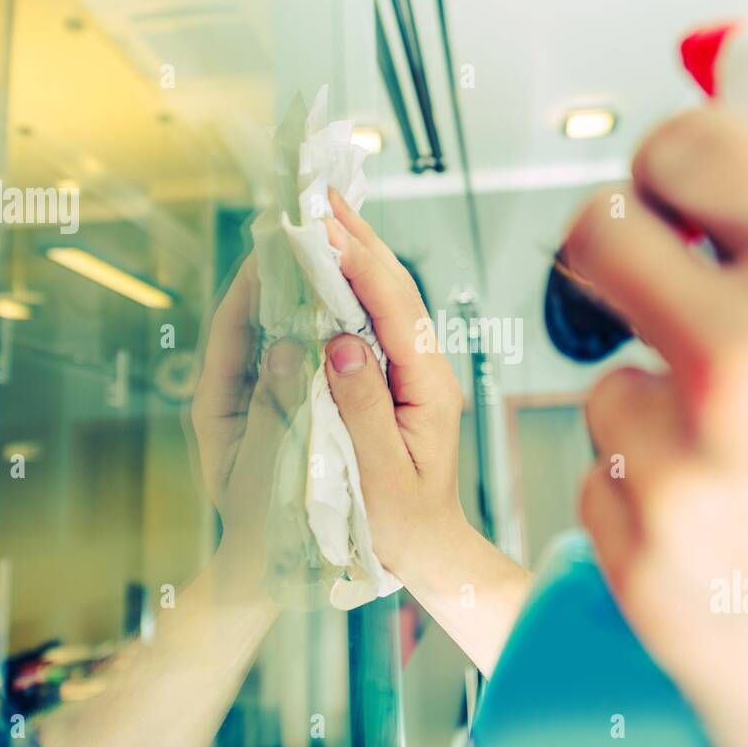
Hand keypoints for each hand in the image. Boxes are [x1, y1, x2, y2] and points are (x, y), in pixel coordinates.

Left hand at [190, 251, 309, 592]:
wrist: (272, 571)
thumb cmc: (265, 529)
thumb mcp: (267, 468)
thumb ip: (275, 409)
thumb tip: (288, 348)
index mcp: (216, 406)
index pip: (228, 330)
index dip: (250, 285)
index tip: (274, 245)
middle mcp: (235, 395)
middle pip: (254, 323)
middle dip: (280, 282)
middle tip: (310, 239)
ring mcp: (262, 401)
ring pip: (282, 338)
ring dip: (305, 303)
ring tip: (334, 264)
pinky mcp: (290, 412)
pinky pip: (305, 364)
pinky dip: (325, 338)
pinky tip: (351, 317)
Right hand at [319, 189, 466, 573]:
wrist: (428, 551)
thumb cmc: (401, 525)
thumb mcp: (378, 475)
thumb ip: (360, 407)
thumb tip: (339, 342)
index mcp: (428, 388)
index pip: (395, 309)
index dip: (358, 263)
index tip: (322, 225)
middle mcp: (428, 369)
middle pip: (396, 289)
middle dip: (359, 239)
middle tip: (318, 195)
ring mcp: (416, 371)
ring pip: (389, 299)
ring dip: (358, 254)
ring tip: (322, 215)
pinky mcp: (400, 380)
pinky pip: (378, 320)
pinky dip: (354, 286)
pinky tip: (331, 269)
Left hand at [568, 107, 747, 746]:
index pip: (692, 151)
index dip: (676, 163)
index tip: (669, 186)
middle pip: (603, 242)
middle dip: (629, 252)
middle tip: (652, 278)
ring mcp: (692, 474)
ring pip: (610, 386)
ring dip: (663, 408)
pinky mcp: (651, 572)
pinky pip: (603, 484)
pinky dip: (650, 496)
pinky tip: (733, 526)